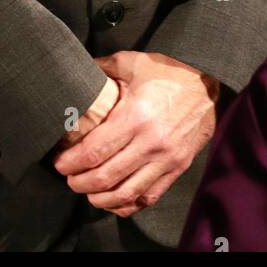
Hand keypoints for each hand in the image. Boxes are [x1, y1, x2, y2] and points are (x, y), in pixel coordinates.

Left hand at [52, 51, 220, 215]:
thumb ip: (102, 68)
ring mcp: (166, 159)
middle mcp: (151, 142)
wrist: (207, 82)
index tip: (59, 163)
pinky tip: (114, 199)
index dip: (71, 162)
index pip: (95, 151)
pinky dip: (127, 204)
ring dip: (100, 198)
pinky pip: (148, 197)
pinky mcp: (177, 168)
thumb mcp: (132, 62)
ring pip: (126, 194)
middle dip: (79, 183)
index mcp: (136, 116)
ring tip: (87, 191)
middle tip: (68, 178)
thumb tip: (77, 71)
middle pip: (106, 177)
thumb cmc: (168, 71)